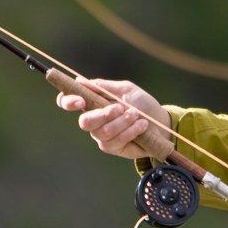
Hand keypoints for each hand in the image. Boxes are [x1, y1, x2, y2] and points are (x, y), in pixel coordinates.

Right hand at [55, 78, 172, 160]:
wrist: (160, 121)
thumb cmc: (141, 104)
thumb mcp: (125, 89)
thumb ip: (103, 86)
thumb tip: (80, 81)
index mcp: (92, 102)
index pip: (68, 102)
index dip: (68, 101)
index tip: (80, 101)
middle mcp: (93, 120)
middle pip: (85, 122)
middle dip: (103, 114)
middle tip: (120, 108)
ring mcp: (101, 135)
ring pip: (103, 132)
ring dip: (122, 122)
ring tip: (136, 115)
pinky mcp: (112, 147)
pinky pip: (116, 140)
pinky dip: (131, 130)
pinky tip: (141, 125)